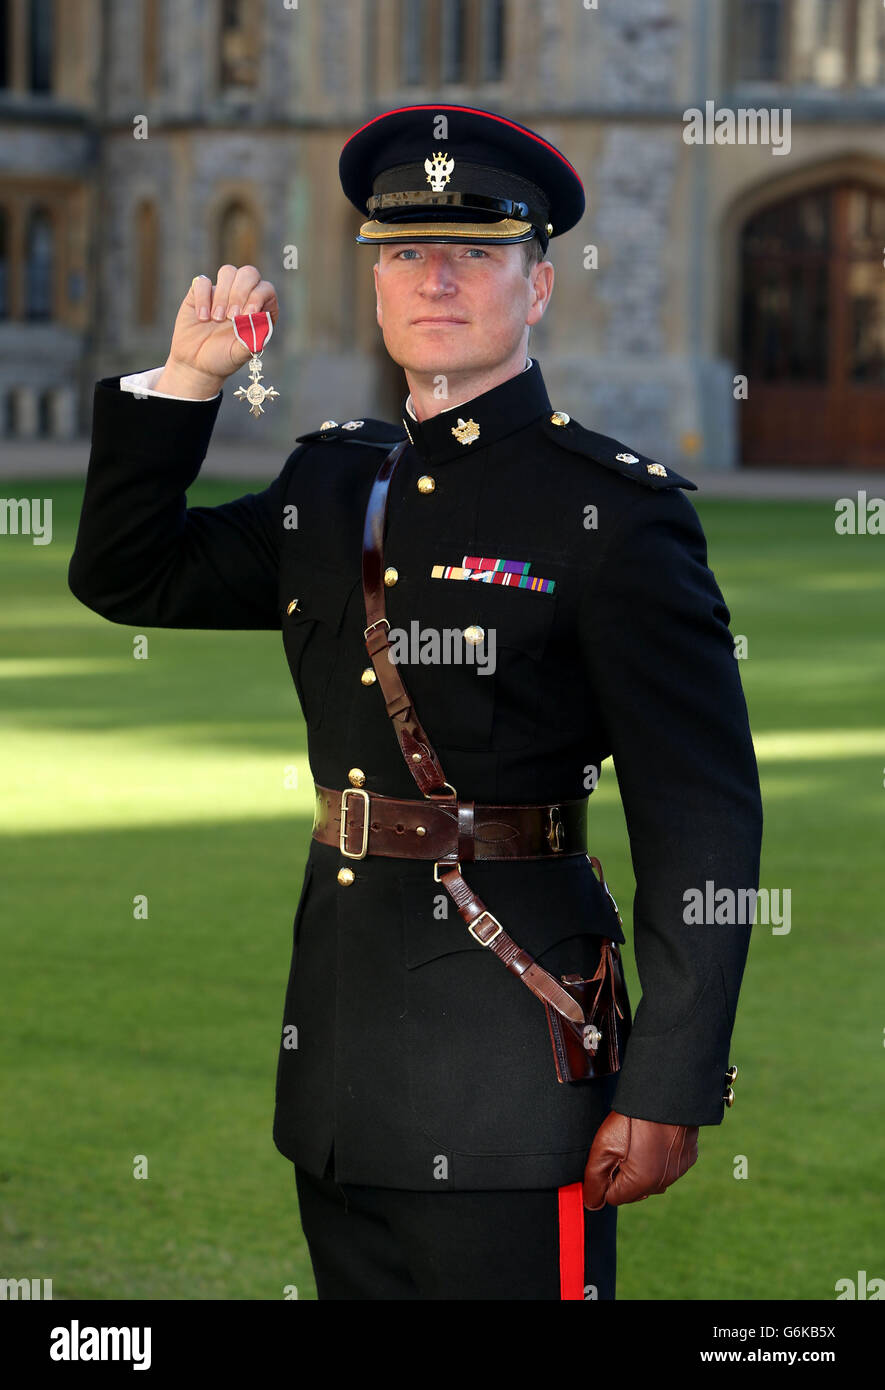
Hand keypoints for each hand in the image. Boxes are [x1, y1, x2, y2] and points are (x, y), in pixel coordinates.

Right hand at [158, 264, 280, 395]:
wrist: (196, 363)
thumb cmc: (223, 358)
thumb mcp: (239, 354)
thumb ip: (251, 342)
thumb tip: (260, 324)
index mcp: (259, 309)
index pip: (265, 289)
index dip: (257, 297)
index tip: (247, 315)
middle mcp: (243, 296)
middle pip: (249, 273)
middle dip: (240, 292)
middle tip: (231, 316)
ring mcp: (222, 291)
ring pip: (228, 272)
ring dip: (223, 295)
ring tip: (217, 319)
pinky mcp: (200, 293)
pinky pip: (202, 282)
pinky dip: (203, 298)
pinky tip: (203, 318)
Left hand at [582, 1111, 697, 1208]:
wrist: (668, 1093)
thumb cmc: (634, 1117)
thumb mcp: (604, 1146)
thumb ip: (594, 1179)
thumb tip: (592, 1204)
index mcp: (642, 1183)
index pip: (613, 1197)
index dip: (606, 1176)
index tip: (610, 1154)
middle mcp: (663, 1183)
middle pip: (633, 1191)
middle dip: (624, 1173)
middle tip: (624, 1144)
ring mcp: (678, 1171)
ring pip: (651, 1180)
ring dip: (642, 1167)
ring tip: (640, 1138)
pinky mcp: (688, 1158)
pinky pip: (668, 1167)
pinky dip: (659, 1158)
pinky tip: (655, 1136)